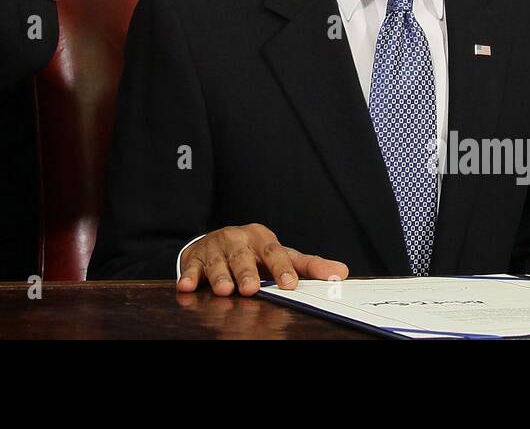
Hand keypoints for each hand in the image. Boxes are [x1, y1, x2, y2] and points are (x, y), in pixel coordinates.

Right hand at [178, 223, 349, 296]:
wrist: (217, 244)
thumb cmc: (255, 255)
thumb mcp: (281, 256)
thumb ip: (308, 266)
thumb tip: (342, 273)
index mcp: (262, 238)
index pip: (275, 252)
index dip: (282, 268)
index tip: (290, 284)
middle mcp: (237, 239)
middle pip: (243, 257)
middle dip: (246, 272)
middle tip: (251, 289)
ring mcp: (215, 247)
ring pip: (218, 262)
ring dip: (220, 276)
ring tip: (224, 290)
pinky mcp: (195, 258)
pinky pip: (192, 267)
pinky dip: (189, 276)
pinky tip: (188, 286)